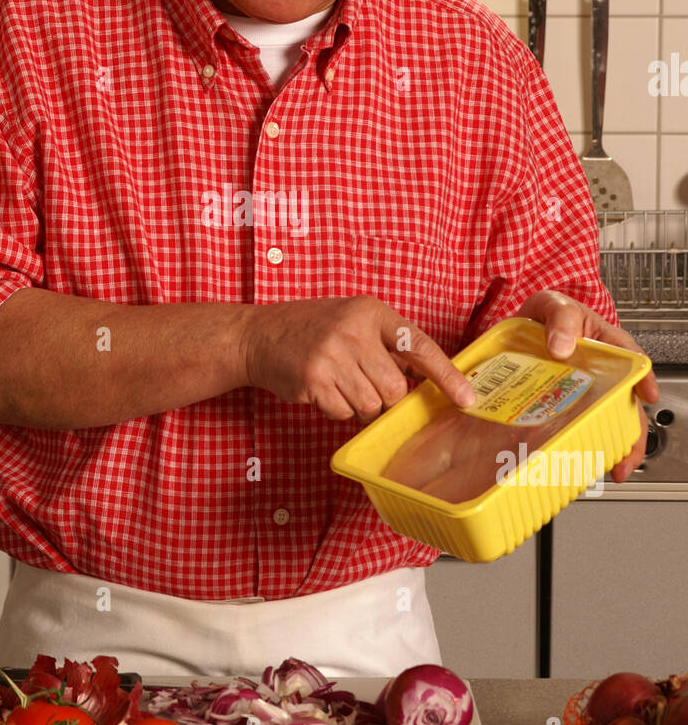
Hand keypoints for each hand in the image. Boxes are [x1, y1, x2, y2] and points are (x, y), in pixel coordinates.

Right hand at [242, 295, 476, 423]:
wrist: (258, 335)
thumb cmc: (312, 330)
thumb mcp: (353, 321)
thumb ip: (388, 344)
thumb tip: (427, 380)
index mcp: (371, 311)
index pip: (420, 346)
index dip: (447, 375)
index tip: (467, 398)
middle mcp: (354, 330)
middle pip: (394, 388)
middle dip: (384, 398)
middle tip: (362, 384)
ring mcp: (333, 354)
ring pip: (371, 405)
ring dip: (358, 405)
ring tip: (338, 384)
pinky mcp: (314, 379)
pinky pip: (344, 413)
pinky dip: (336, 409)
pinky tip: (321, 389)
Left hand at [516, 290, 657, 481]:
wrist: (519, 328)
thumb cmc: (546, 314)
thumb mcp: (552, 304)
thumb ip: (560, 317)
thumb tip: (562, 345)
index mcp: (607, 343)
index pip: (633, 359)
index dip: (642, 378)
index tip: (647, 395)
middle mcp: (604, 371)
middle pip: (627, 404)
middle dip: (633, 436)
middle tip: (626, 460)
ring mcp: (588, 391)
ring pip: (609, 421)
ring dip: (612, 446)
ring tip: (610, 470)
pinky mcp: (568, 405)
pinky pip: (581, 427)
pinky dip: (583, 445)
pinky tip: (578, 460)